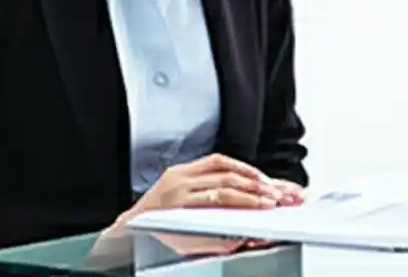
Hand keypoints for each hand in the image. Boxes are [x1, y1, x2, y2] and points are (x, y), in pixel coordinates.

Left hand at [112, 154, 303, 226]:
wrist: (128, 229)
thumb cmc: (156, 240)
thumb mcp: (186, 246)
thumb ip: (215, 240)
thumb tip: (245, 234)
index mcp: (178, 204)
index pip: (222, 196)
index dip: (249, 199)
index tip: (268, 205)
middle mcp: (178, 183)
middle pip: (227, 179)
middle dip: (258, 187)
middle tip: (279, 195)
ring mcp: (179, 173)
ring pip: (225, 166)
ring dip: (253, 175)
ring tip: (273, 185)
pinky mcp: (181, 168)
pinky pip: (216, 161)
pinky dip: (238, 166)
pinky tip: (253, 174)